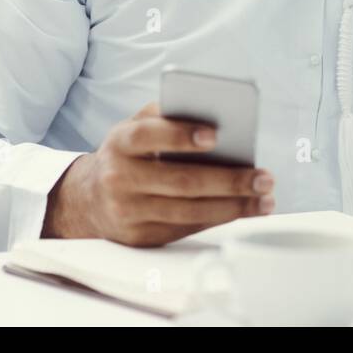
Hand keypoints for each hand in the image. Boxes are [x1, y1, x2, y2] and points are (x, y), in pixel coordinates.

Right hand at [42, 102, 274, 247]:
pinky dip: (218, 219)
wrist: (88, 198)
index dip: (181, 135)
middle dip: (228, 180)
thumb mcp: (135, 127)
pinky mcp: (140, 237)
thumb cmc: (127, 155)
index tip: (216, 134)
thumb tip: (214, 115)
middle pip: (180, 181)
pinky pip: (185, 228)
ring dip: (232, 206)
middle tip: (263, 177)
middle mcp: (119, 178)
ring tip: (264, 199)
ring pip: (188, 211)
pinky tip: (242, 210)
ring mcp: (128, 212)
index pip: (148, 136)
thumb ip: (166, 116)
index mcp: (120, 143)